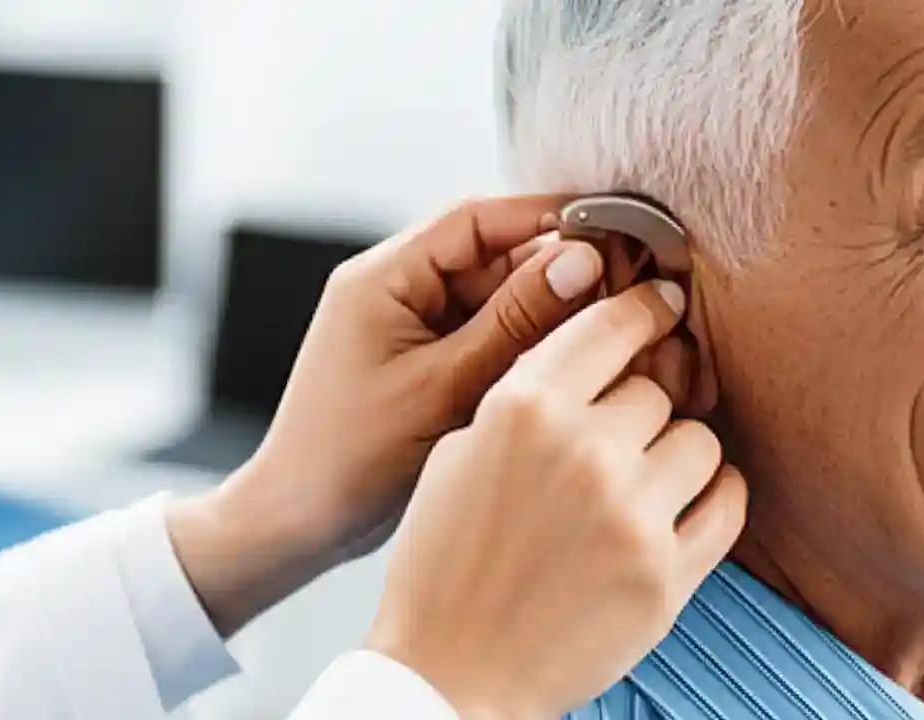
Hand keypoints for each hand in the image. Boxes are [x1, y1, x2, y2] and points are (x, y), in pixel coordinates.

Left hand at [168, 196, 607, 634]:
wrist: (298, 523)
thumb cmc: (349, 458)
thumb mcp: (443, 386)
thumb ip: (515, 322)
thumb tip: (582, 263)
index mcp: (383, 277)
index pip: (477, 219)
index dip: (547, 217)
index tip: (611, 227)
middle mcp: (397, 290)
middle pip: (494, 258)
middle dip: (557, 274)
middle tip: (625, 293)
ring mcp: (412, 327)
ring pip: (498, 299)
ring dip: (547, 315)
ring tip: (603, 338)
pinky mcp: (426, 363)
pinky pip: (488, 337)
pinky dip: (526, 348)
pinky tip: (568, 369)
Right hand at [367, 281, 748, 719]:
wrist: (451, 671)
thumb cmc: (447, 561)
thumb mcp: (461, 451)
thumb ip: (530, 395)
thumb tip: (600, 352)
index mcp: (524, 407)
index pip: (614, 324)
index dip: (645, 309)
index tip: (664, 308)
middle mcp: (583, 449)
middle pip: (657, 389)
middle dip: (638, 414)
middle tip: (610, 450)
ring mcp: (631, 512)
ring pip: (699, 441)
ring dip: (675, 459)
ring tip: (636, 492)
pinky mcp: (667, 573)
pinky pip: (729, 502)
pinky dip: (713, 501)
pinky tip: (679, 512)